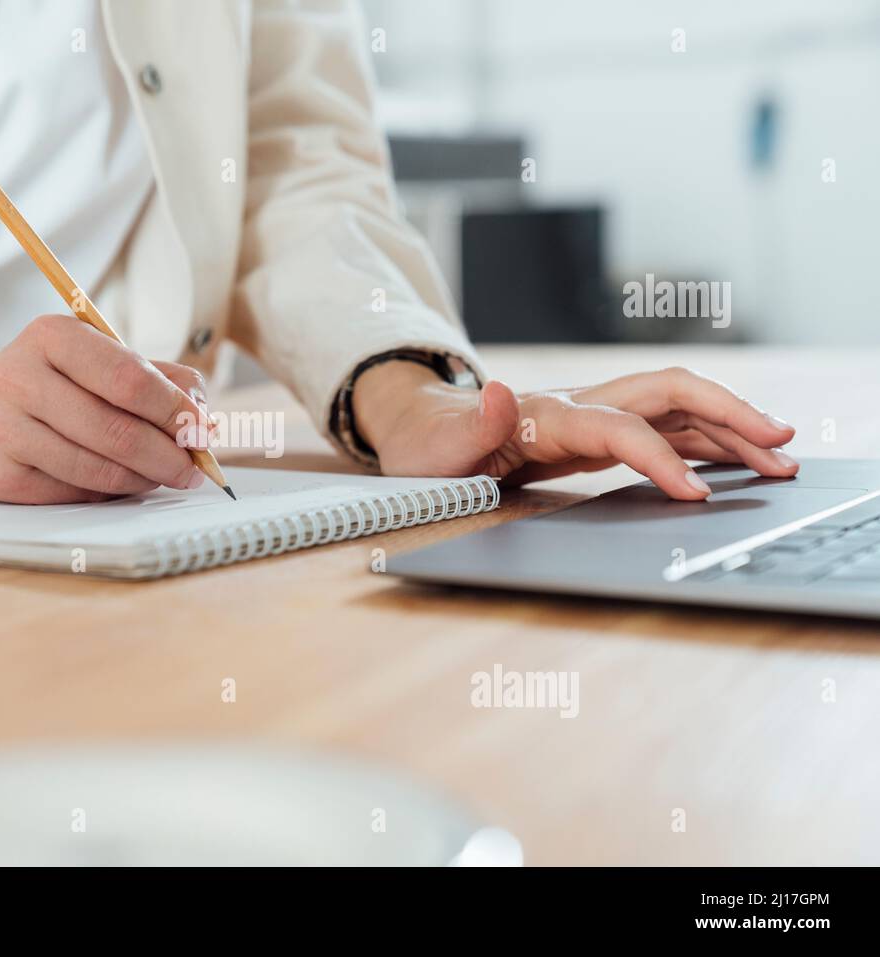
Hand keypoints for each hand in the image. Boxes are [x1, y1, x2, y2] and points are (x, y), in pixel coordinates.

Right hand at [0, 314, 211, 502]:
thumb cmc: (50, 388)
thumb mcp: (96, 362)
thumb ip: (156, 379)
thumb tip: (203, 418)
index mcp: (50, 336)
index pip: (127, 377)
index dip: (174, 410)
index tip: (200, 430)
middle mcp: (17, 377)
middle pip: (116, 429)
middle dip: (167, 454)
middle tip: (192, 468)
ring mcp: (1, 428)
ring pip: (97, 467)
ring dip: (143, 478)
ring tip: (161, 476)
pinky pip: (73, 492)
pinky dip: (108, 491)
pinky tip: (117, 482)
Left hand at [352, 362, 797, 499]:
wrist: (425, 431)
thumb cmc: (431, 446)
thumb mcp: (438, 445)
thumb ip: (471, 425)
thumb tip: (497, 392)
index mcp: (546, 413)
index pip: (620, 427)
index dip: (660, 457)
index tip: (696, 495)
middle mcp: (579, 405)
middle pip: (669, 393)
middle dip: (728, 413)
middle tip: (781, 446)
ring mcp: (592, 415)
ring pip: (676, 411)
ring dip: (730, 430)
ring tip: (779, 461)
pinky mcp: (596, 432)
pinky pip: (662, 430)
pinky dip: (704, 442)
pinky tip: (734, 462)